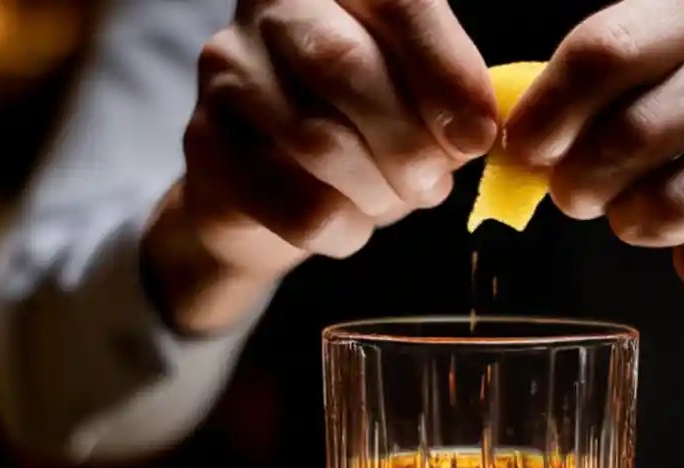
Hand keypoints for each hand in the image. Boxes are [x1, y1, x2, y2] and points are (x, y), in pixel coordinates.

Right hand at [144, 0, 497, 332]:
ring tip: (394, 200)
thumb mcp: (415, 99)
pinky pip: (296, 204)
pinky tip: (352, 224)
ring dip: (378, 191)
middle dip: (408, 141)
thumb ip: (447, 99)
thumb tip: (474, 131)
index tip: (478, 134)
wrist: (263, 190)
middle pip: (345, 66)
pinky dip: (345, 229)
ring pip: (318, 141)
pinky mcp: (205, 143)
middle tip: (433, 183)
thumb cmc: (357, 128)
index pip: (399, 4)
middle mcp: (273, 5)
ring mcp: (229, 69)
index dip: (445, 73)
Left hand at [503, 0, 683, 310]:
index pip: (602, 54)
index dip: (544, 116)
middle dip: (580, 187)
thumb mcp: (665, 70)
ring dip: (638, 228)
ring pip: (663, 215)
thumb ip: (585, 92)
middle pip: (625, 141)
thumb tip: (500, 142)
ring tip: (659, 209)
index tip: (524, 152)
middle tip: (586, 196)